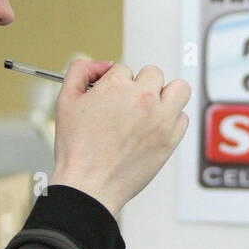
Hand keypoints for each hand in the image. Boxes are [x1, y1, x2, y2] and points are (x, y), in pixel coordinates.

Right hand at [50, 60, 190, 214]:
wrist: (90, 184)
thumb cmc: (77, 149)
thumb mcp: (65, 101)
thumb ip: (81, 72)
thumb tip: (103, 64)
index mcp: (118, 86)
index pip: (124, 69)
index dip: (114, 82)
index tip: (110, 97)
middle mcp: (143, 99)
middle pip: (153, 73)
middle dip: (140, 84)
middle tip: (129, 103)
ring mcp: (161, 119)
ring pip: (179, 89)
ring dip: (166, 94)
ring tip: (153, 107)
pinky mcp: (171, 139)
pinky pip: (184, 118)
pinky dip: (172, 119)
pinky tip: (156, 128)